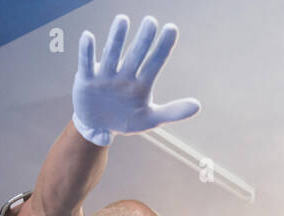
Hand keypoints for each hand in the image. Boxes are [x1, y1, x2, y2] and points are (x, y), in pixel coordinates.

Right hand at [72, 14, 200, 146]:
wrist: (98, 128)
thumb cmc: (126, 119)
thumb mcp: (150, 119)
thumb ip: (173, 111)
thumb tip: (198, 106)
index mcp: (141, 83)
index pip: (155, 62)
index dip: (163, 47)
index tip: (171, 29)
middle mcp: (124, 75)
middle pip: (135, 55)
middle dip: (143, 40)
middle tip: (151, 21)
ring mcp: (106, 76)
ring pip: (112, 54)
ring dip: (116, 38)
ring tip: (123, 20)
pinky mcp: (87, 80)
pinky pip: (86, 63)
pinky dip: (86, 51)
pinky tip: (88, 36)